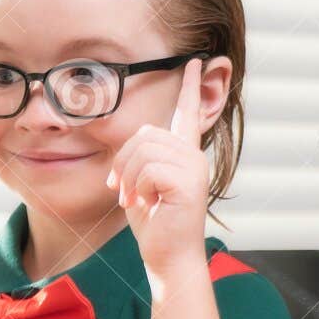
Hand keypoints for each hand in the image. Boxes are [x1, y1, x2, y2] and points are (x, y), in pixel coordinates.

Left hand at [106, 61, 209, 276]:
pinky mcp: (188, 182)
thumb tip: (137, 140)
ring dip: (129, 178)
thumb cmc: (154, 223)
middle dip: (123, 162)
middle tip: (123, 190)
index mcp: (184, 153)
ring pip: (143, 151)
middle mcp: (193, 155)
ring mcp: (194, 167)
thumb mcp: (141, 183)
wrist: (168, 256)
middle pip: (145, 134)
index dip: (190, 87)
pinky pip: (148, 169)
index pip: (188, 113)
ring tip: (136, 200)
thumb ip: (140, 158)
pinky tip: (147, 205)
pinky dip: (138, 189)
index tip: (194, 61)